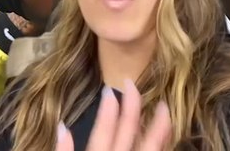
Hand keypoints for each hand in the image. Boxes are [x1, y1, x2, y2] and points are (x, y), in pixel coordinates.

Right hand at [57, 81, 171, 150]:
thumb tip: (61, 127)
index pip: (104, 133)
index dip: (107, 112)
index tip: (110, 90)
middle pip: (127, 134)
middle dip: (132, 108)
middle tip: (133, 85)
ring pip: (149, 148)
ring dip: (158, 129)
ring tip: (165, 108)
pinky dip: (163, 146)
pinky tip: (168, 135)